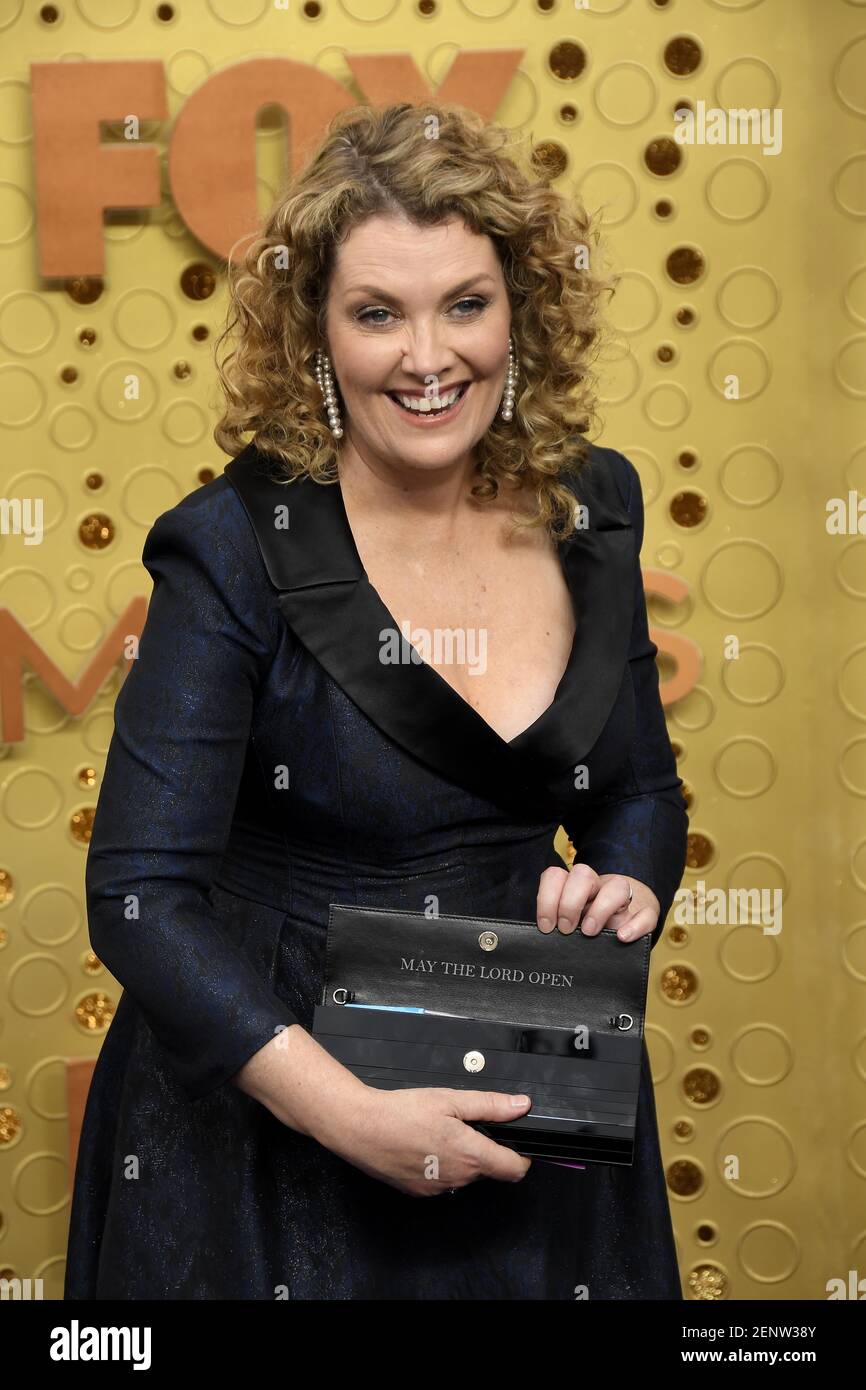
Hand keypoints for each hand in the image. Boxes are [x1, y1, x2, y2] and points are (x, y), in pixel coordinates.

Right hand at [313, 1085, 532, 1196]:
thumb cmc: (402, 1112)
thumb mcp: (450, 1099)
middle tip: (461, 1124)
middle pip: (487, 1169)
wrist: (360, 1129)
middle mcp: (458, 1178)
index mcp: (470, 1155)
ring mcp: (437, 1189)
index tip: (514, 1142)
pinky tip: (421, 1146)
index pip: (515, 1170)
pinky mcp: (419, 1192)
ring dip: (460, 1158)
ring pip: (464, 1175)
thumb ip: (490, 1105)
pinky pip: (442, 1181)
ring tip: (436, 1132)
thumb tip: (521, 1106)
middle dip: (483, 1148)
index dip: (521, 1156)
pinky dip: (439, 1165)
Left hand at [536, 862, 659, 943]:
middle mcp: (598, 888)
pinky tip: (622, 937)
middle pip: (582, 874)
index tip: (546, 925)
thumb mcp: (570, 923)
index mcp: (574, 888)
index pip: (556, 876)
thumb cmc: (589, 926)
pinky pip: (645, 914)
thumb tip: (542, 938)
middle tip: (565, 929)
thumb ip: (556, 924)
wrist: (627, 925)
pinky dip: (635, 926)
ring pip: (617, 886)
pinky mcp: (645, 915)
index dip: (547, 898)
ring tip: (589, 932)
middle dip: (569, 902)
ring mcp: (624, 901)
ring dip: (600, 908)